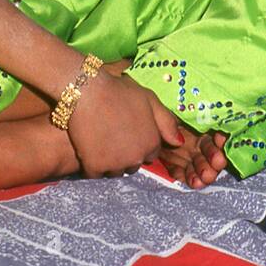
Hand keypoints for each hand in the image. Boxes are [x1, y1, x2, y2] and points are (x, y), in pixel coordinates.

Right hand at [66, 69, 185, 178]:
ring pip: (115, 171)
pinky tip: (88, 147)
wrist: (86, 91)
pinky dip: (92, 165)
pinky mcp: (94, 167)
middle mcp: (136, 157)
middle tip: (113, 134)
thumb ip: (166, 121)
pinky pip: (95, 174)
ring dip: (110, 162)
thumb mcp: (149, 99)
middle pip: (133, 164)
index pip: (150, 154)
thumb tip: (180, 143)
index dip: (139, 142)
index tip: (128, 130)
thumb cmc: (118, 91)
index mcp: (151, 143)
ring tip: (100, 140)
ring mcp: (115, 164)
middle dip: (126, 154)